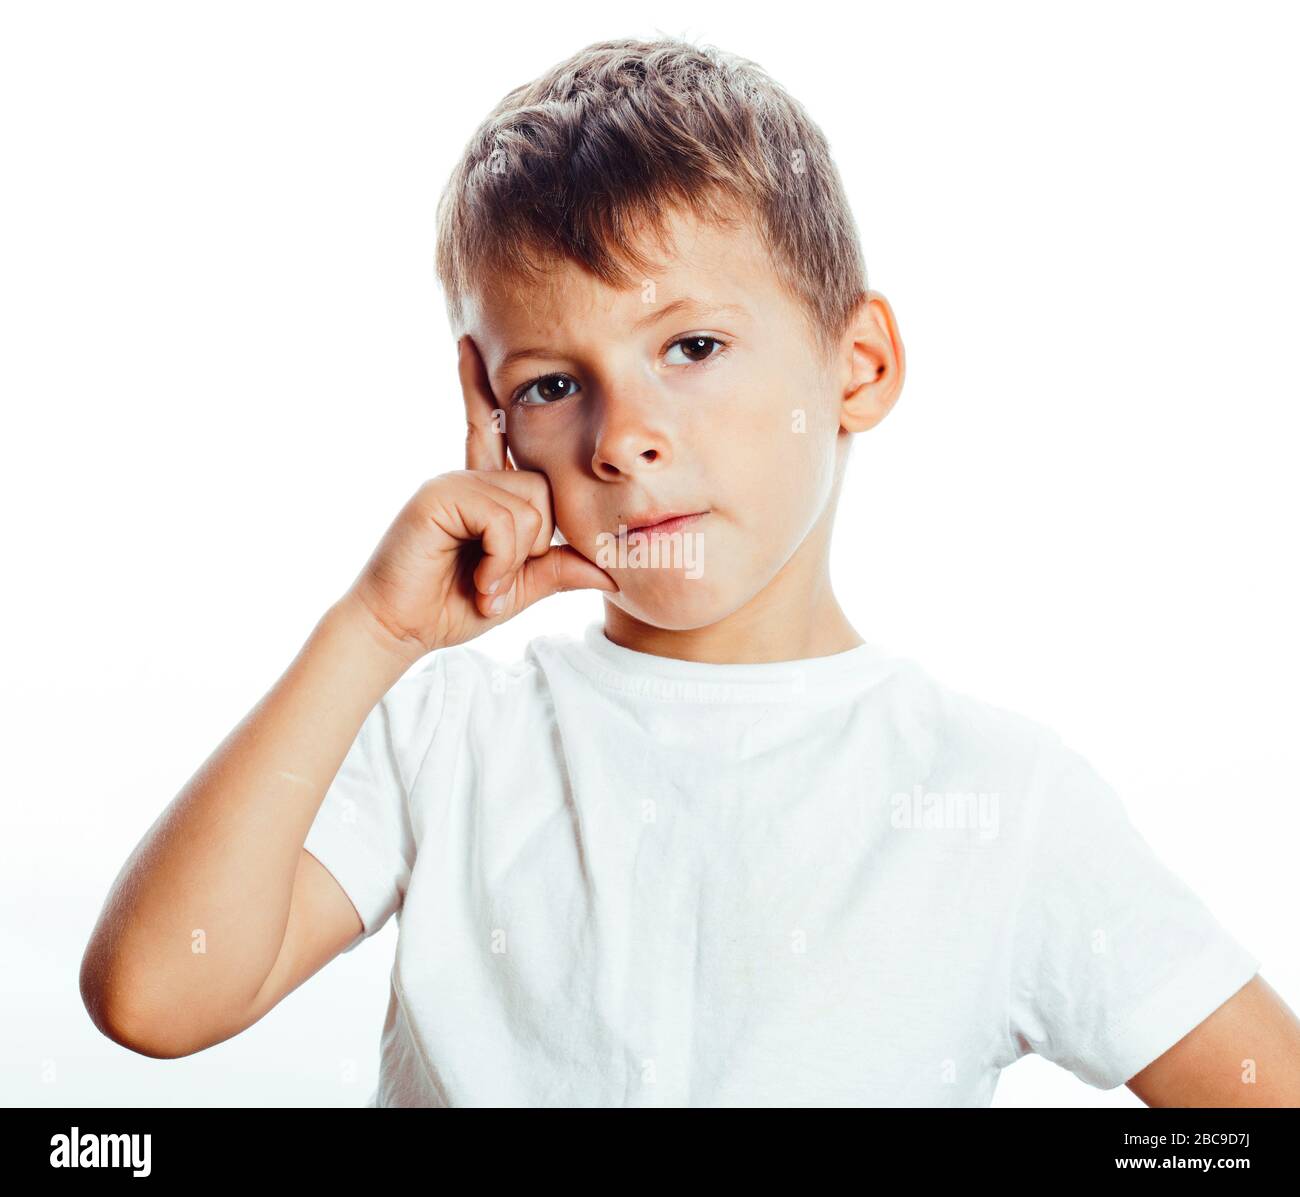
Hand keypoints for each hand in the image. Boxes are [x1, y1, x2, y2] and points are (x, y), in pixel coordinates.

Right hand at [341, 335, 617, 661]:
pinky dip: (500, 559)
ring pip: (530, 507)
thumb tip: (609, 570)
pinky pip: (504, 519)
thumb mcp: (518, 588)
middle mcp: (468, 477)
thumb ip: (558, 569)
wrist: (399, 629)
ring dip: (514, 560)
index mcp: (482, 490)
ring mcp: (453, 481)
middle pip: (543, 489)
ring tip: (484, 583)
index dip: (479, 387)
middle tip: (495, 581)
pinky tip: (478, 578)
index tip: (464, 344)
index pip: (493, 429)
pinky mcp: (440, 495)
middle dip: (532, 546)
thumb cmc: (450, 606)